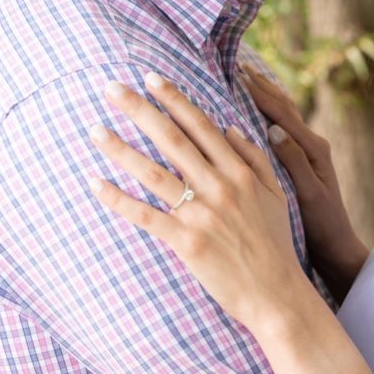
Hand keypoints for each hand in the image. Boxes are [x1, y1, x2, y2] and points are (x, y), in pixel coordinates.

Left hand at [89, 74, 310, 334]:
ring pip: (154, 173)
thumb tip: (230, 127)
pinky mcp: (188, 243)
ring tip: (95, 130)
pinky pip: (146, 216)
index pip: (202, 126)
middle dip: (140, 110)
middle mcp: (220, 187)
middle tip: (110, 88)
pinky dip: (118, 200)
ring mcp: (203, 215)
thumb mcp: (276, 196)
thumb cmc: (275, 248)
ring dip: (122, 149)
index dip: (174, 99)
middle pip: (173, 140)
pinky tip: (95, 184)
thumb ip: (255, 159)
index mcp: (240, 172)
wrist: (278, 295)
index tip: (150, 78)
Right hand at [239, 65, 368, 296]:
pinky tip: (249, 111)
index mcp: (313, 149)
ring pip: (282, 115)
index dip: (257, 91)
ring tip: (241, 76)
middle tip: (234, 63)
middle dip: (260, 84)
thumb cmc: (323, 228)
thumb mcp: (308, 196)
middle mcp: (311, 146)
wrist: (337, 249)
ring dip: (263, 94)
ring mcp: (305, 153)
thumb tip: (273, 127)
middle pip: (282, 105)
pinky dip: (265, 114)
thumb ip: (293, 162)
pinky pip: (279, 130)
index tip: (234, 72)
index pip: (280, 112)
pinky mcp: (299, 163)